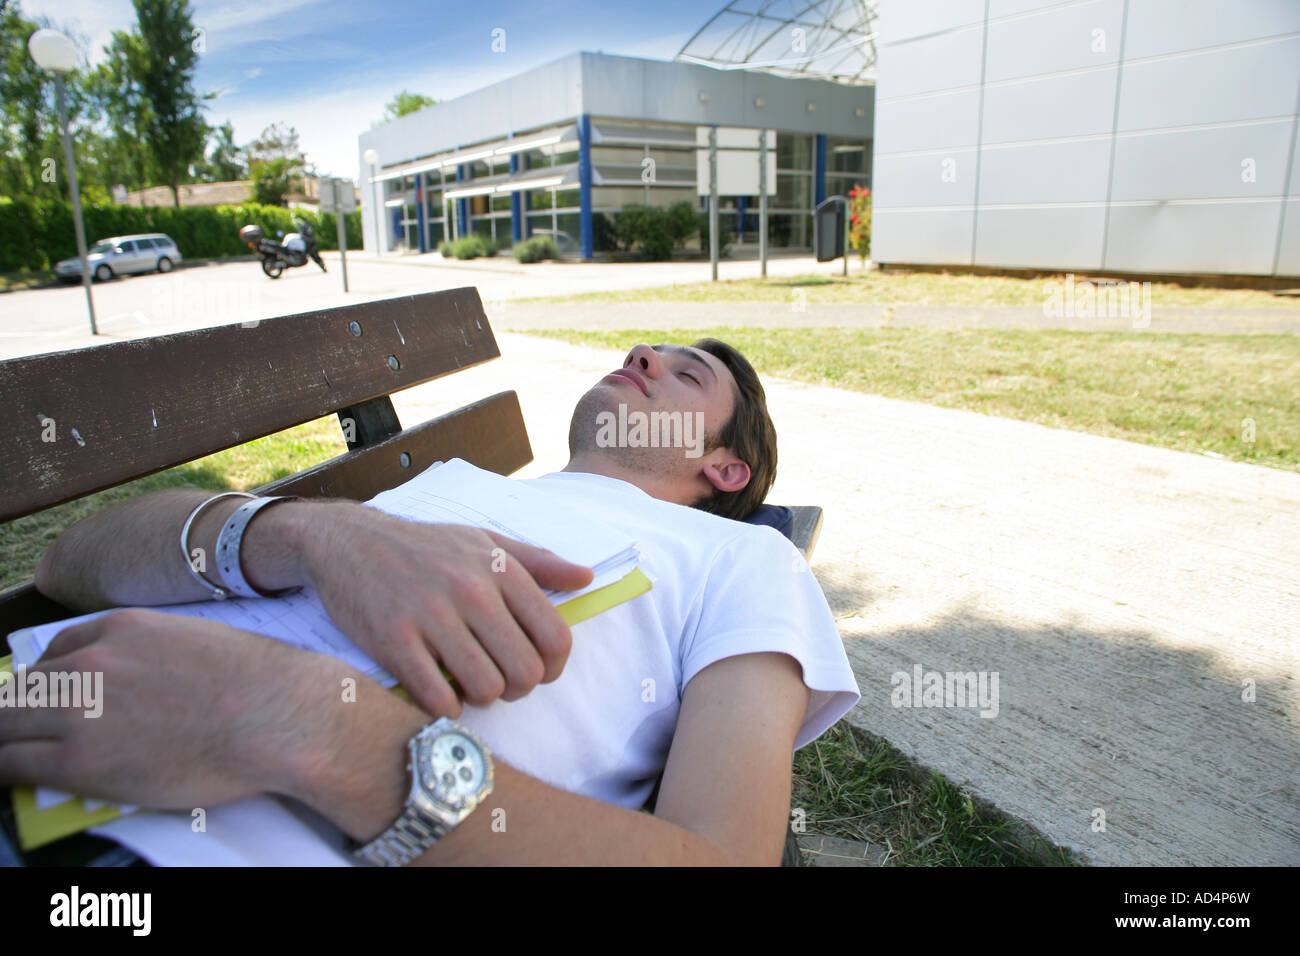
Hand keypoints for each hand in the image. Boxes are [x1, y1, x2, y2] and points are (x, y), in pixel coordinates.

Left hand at [0, 609, 355, 809]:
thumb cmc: (258, 684)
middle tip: (28, 731)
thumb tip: (140, 685)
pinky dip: (8, 769)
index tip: (54, 698)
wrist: (278, 717)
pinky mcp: (82, 761)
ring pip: (8, 722)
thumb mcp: (198, 642)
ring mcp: (82, 711)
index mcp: (123, 629)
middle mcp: (93, 663)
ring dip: (8, 738)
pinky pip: (14, 763)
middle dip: (22, 710)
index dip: (51, 678)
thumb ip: (154, 655)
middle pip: (25, 687)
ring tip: (15, 754)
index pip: (59, 650)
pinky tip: (13, 775)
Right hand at [298, 502, 593, 717]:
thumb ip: (538, 561)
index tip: (538, 669)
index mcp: (500, 569)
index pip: (555, 637)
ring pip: (486, 689)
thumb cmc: (425, 547)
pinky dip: (446, 706)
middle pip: (525, 672)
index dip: (554, 667)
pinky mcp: (393, 639)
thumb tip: (586, 577)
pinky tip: (439, 691)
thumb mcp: (484, 540)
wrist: (348, 541)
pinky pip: (439, 697)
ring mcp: (430, 616)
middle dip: (518, 688)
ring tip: (468, 683)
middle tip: (499, 680)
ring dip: (481, 698)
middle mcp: (471, 591)